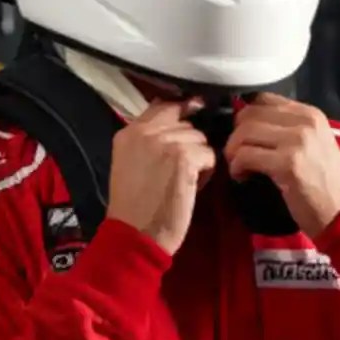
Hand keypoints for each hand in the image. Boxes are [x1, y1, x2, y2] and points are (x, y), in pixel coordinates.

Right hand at [106, 98, 214, 255]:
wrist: (135, 234)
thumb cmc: (134, 206)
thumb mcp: (131, 161)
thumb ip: (150, 139)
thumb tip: (182, 119)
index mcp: (129, 131)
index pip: (163, 105)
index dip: (180, 114)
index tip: (186, 131)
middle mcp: (146, 131)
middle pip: (185, 121)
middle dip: (189, 142)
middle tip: (180, 167)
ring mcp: (166, 142)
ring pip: (200, 138)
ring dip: (198, 157)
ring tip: (183, 179)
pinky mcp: (185, 156)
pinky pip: (210, 154)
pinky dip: (206, 172)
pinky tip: (191, 187)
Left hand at [224, 92, 339, 238]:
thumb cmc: (325, 182)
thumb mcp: (313, 143)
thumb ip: (287, 128)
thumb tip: (248, 122)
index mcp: (310, 113)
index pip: (263, 99)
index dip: (245, 118)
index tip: (244, 138)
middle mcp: (304, 121)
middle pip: (250, 114)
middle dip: (236, 135)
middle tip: (237, 155)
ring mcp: (297, 141)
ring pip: (244, 133)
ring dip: (233, 152)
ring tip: (239, 167)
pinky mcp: (288, 163)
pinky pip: (245, 156)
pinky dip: (236, 167)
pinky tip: (242, 177)